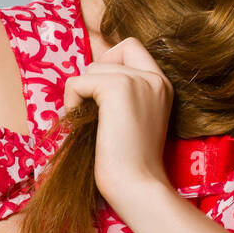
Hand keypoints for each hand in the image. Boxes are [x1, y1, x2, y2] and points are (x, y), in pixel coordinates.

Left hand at [62, 37, 174, 208]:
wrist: (138, 186)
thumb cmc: (130, 164)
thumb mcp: (133, 117)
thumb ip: (122, 92)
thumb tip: (88, 74)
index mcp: (162, 84)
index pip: (131, 46)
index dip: (109, 62)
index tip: (103, 96)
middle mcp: (154, 77)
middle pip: (109, 53)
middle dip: (94, 78)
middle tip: (95, 111)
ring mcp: (137, 80)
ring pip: (92, 68)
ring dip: (82, 94)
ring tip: (90, 123)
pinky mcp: (117, 88)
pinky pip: (78, 82)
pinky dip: (71, 102)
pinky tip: (82, 124)